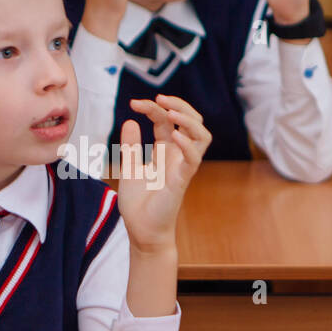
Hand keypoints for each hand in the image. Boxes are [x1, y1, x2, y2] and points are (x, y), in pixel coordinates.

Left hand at [116, 95, 210, 251]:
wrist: (142, 232)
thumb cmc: (139, 204)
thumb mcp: (130, 168)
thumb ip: (131, 145)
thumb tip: (131, 120)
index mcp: (165, 151)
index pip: (166, 120)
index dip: (153, 107)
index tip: (134, 103)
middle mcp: (177, 155)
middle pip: (192, 121)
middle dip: (179, 105)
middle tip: (159, 98)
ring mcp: (182, 167)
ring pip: (202, 135)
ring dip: (189, 120)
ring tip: (171, 112)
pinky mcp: (182, 181)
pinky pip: (194, 159)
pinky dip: (187, 145)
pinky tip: (173, 135)